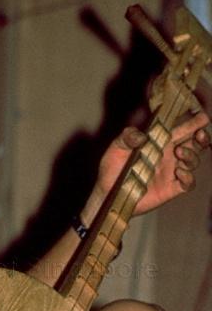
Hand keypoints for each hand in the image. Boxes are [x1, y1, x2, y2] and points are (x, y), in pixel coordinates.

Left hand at [94, 111, 209, 215]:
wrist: (108, 193)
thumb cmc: (112, 168)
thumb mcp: (116, 148)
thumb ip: (127, 137)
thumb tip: (141, 135)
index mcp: (159, 143)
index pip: (181, 130)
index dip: (194, 123)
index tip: (203, 117)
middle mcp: (168, 156)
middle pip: (194, 144)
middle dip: (202, 137)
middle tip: (200, 134)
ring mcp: (171, 172)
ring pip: (194, 161)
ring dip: (192, 155)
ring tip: (179, 152)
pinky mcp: (170, 189)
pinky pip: (188, 183)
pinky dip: (189, 177)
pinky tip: (179, 172)